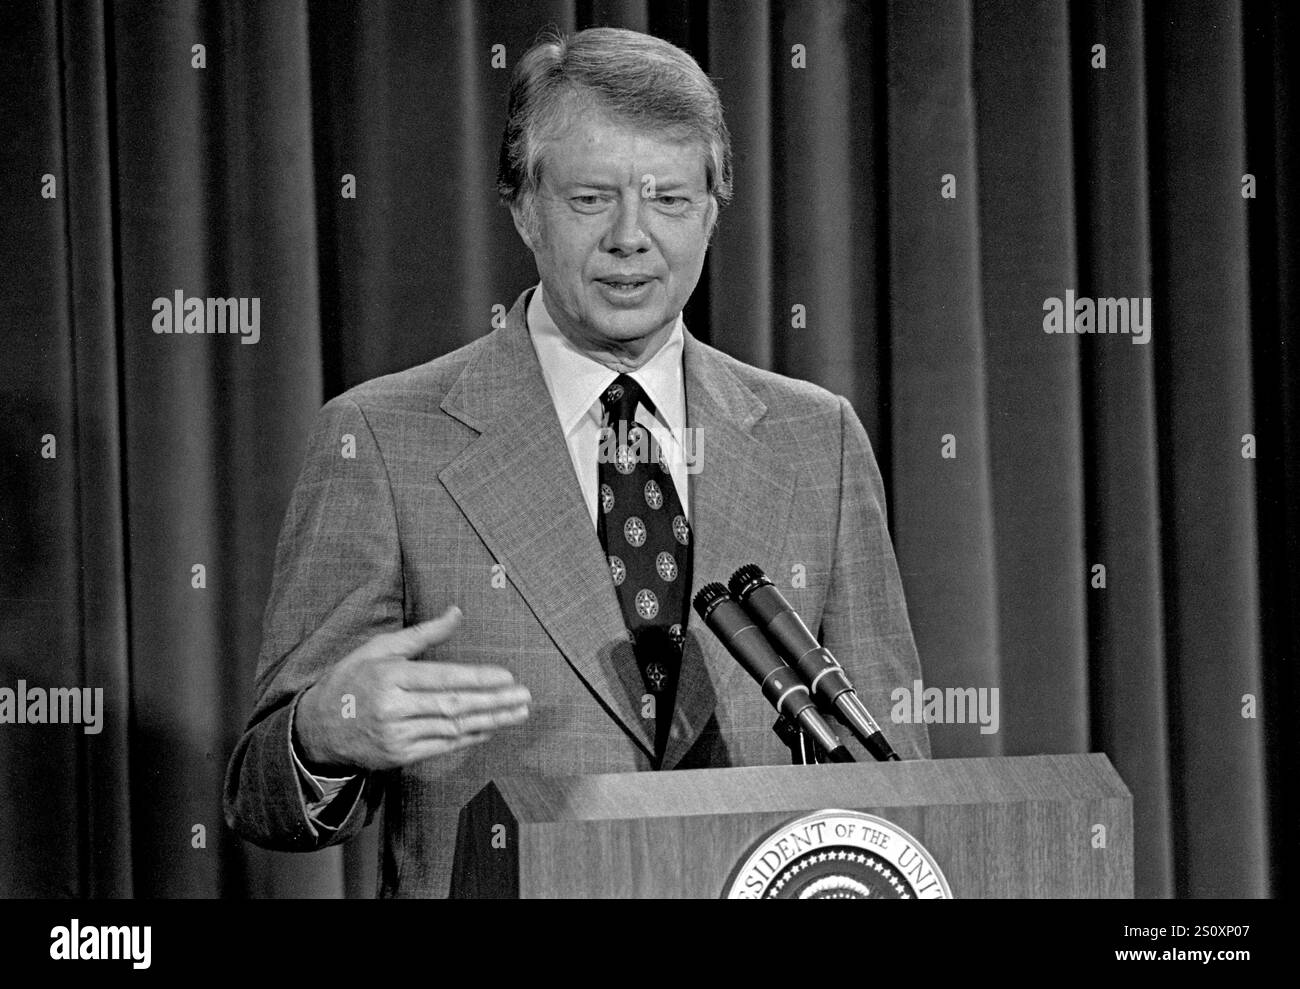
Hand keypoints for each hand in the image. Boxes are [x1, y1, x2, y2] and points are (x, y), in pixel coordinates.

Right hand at [293, 606, 530, 772]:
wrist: (316, 728)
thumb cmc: (352, 678)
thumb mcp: (380, 648)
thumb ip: (422, 634)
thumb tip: (457, 611)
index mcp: (389, 677)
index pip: (442, 678)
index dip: (477, 678)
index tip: (507, 677)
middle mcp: (393, 708)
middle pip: (453, 705)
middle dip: (494, 701)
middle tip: (525, 697)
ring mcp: (395, 735)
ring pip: (452, 728)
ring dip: (489, 721)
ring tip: (518, 713)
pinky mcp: (398, 756)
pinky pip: (442, 746)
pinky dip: (469, 738)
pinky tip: (491, 729)